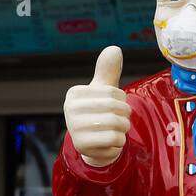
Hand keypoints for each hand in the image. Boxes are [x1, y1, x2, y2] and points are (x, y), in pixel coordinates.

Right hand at [64, 45, 130, 166]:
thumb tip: (115, 48)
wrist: (93, 143)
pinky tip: (110, 142)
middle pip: (115, 109)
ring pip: (116, 125)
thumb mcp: (103, 91)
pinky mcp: (82, 146)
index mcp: (74, 93)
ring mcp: (74, 129)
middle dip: (125, 116)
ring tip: (116, 130)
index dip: (122, 100)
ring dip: (124, 129)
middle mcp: (70, 110)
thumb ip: (108, 71)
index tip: (115, 106)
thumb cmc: (99, 111)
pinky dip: (119, 142)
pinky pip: (114, 141)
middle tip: (120, 120)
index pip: (113, 92)